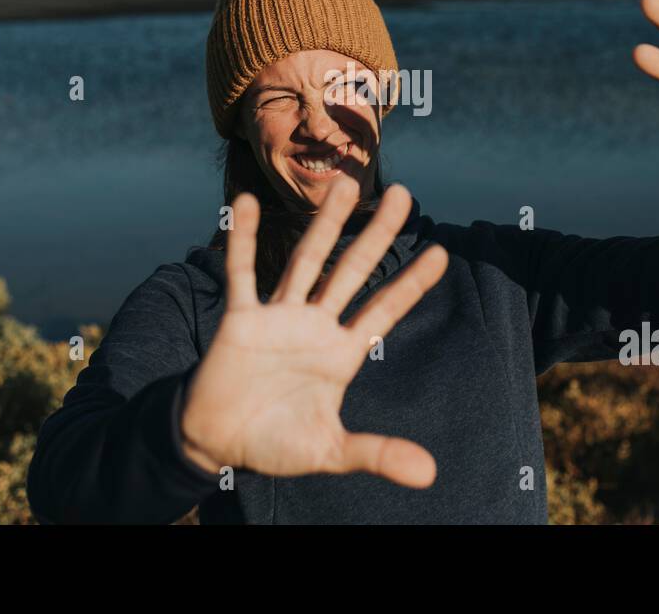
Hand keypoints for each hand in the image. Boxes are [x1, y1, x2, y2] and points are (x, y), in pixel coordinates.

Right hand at [179, 178, 448, 487]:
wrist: (216, 444)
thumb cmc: (276, 444)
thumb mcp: (331, 452)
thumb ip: (377, 453)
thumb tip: (430, 474)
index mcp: (341, 354)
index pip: (384, 310)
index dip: (412, 284)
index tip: (443, 252)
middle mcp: (315, 326)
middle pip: (353, 270)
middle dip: (377, 233)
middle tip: (404, 192)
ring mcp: (278, 317)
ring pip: (306, 261)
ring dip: (325, 224)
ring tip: (345, 183)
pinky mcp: (240, 319)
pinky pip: (241, 272)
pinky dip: (242, 238)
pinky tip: (246, 202)